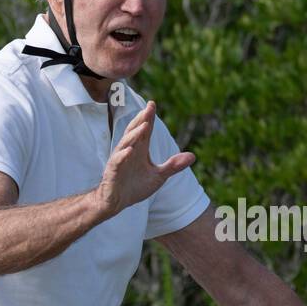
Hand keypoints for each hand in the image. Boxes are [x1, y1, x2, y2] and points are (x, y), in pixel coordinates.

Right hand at [96, 101, 195, 216]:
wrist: (117, 201)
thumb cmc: (135, 186)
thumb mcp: (159, 176)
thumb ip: (173, 165)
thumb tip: (193, 156)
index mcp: (140, 149)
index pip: (145, 131)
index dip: (149, 118)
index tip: (152, 104)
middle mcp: (129, 151)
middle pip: (135, 132)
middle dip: (142, 120)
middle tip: (149, 108)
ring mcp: (120, 160)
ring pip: (126, 143)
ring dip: (135, 135)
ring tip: (144, 125)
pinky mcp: (113, 171)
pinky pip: (117, 161)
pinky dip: (123, 155)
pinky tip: (130, 150)